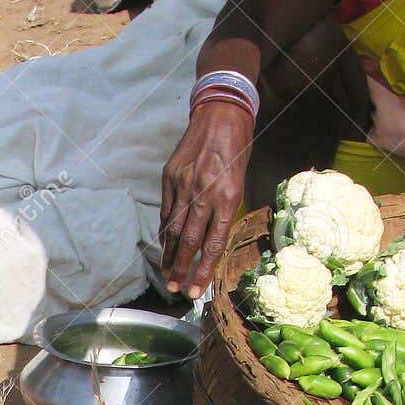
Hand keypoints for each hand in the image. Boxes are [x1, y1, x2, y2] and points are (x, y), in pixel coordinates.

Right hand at [160, 101, 253, 297]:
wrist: (221, 114)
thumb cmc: (237, 149)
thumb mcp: (240, 182)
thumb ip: (225, 211)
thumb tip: (212, 240)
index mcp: (227, 197)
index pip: (213, 244)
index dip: (203, 271)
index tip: (195, 290)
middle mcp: (204, 193)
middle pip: (189, 241)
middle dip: (181, 268)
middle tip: (175, 288)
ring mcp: (184, 185)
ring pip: (173, 229)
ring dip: (169, 255)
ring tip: (166, 273)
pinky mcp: (170, 177)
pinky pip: (166, 211)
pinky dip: (165, 231)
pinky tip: (164, 245)